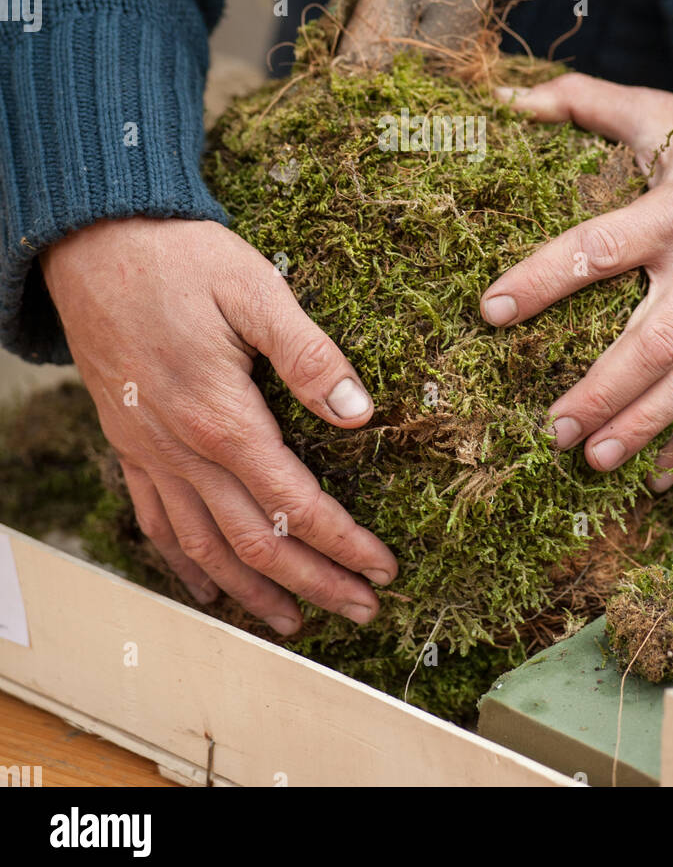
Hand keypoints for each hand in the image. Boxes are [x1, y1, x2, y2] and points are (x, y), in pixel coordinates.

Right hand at [41, 217, 396, 632]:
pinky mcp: (129, 443)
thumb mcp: (255, 289)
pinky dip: (185, 565)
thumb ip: (308, 353)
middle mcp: (181, 449)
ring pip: (204, 547)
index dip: (344, 543)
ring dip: (254, 592)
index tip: (384, 567)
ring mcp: (149, 452)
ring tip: (296, 623)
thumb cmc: (181, 258)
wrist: (94, 243)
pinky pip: (156, 522)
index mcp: (221, 416)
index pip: (295, 503)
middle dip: (314, 583)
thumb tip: (360, 413)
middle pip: (255, 542)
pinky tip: (210, 588)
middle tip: (363, 610)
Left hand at [481, 55, 672, 489]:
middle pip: (651, 340)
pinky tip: (663, 472)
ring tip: (594, 460)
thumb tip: (507, 98)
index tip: (490, 311)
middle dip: (600, 390)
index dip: (542, 280)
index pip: (598, 249)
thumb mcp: (661, 111)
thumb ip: (582, 102)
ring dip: (644, 425)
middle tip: (550, 427)